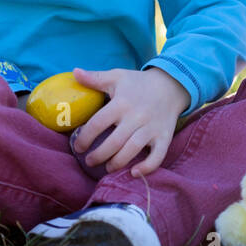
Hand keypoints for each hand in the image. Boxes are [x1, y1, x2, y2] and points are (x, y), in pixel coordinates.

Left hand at [71, 67, 190, 177]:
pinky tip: (134, 172)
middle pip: (114, 142)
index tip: (78, 147)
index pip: (98, 123)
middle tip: (89, 161)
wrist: (171, 85)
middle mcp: (136, 117)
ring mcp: (151, 128)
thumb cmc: (139, 82)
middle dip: (98, 155)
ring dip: (117, 163)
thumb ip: (95, 78)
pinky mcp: (164, 137)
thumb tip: (74, 72)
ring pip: (132, 150)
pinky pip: (157, 156)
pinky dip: (147, 167)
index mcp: (121, 103)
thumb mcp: (117, 76)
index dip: (85, 137)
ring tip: (106, 168)